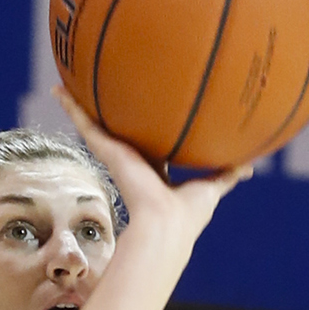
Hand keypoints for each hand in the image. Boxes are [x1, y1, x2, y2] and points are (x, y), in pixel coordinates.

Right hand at [54, 88, 251, 243]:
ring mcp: (115, 156)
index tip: (142, 119)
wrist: (165, 223)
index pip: (146, 148)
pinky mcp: (105, 151)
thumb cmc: (188, 213)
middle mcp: (132, 162)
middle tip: (96, 96)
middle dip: (106, 117)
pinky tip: (58, 90)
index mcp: (154, 171)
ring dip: (78, 107)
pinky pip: (84, 124)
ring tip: (63, 87)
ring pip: (92, 126)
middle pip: (115, 133)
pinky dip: (70, 107)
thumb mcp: (212, 187)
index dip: (144, 134)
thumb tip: (250, 166)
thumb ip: (227, 174)